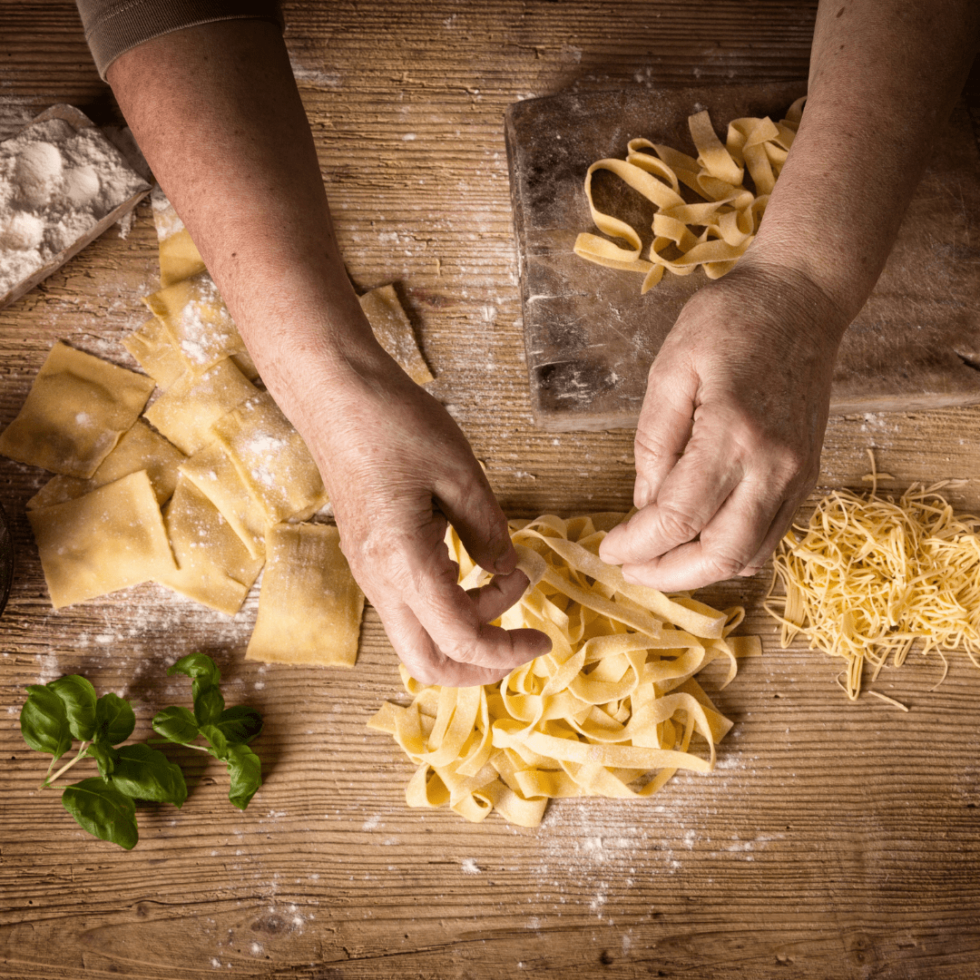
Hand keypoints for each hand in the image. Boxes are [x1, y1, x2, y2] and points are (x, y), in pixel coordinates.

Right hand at [295, 342, 550, 685]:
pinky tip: (473, 567)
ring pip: (418, 637)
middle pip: (427, 664)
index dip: (507, 651)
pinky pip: (410, 606)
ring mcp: (368, 573)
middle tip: (524, 639)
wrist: (333, 395)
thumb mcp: (460, 473)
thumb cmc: (393, 423)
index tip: (544, 640)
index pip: (459, 639)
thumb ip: (489, 530)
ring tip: (507, 576)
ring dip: (468, 627)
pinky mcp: (369, 560)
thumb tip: (507, 570)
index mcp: (402, 562)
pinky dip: (449, 605)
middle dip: (482, 666)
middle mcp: (378, 580)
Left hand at [599, 260, 846, 590]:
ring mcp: (797, 473)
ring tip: (659, 562)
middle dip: (668, 574)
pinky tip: (697, 541)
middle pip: (720, 553)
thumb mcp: (671, 369)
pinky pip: (770, 536)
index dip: (638, 544)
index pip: (678, 517)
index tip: (609, 549)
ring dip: (700, 571)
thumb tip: (644, 504)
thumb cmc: (731, 322)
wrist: (803, 298)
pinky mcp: (807, 474)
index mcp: (732, 433)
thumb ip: (654, 442)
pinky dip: (730, 552)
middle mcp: (774, 464)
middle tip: (631, 569)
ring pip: (750, 555)